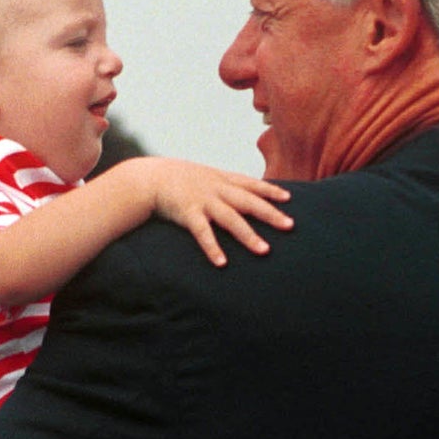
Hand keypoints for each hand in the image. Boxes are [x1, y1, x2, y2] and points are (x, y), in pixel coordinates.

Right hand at [121, 158, 292, 266]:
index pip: (251, 184)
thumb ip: (223, 185)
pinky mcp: (187, 213)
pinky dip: (212, 247)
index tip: (288, 199)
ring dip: (248, 235)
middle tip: (290, 226)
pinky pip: (202, 233)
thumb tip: (242, 195)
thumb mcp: (204, 176)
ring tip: (264, 250)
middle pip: (248, 202)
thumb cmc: (178, 179)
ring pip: (230, 219)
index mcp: (221, 179)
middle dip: (270, 213)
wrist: (149, 177)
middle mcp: (216, 189)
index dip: (270, 190)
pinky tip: (222, 262)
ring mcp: (203, 201)